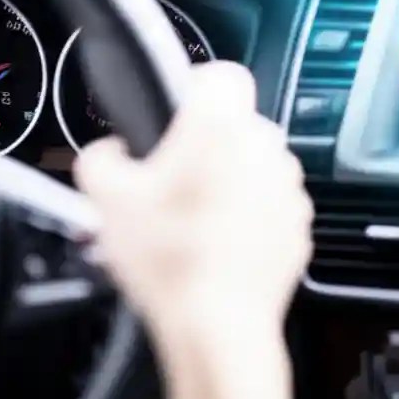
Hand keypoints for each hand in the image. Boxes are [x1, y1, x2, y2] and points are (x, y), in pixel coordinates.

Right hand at [75, 62, 313, 343]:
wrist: (217, 326)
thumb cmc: (168, 258)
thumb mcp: (104, 198)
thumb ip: (100, 158)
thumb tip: (108, 154)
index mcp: (220, 124)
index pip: (220, 73)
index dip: (193, 87)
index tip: (175, 115)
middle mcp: (264, 146)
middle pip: (235, 125)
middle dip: (206, 146)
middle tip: (169, 181)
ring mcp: (288, 188)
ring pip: (254, 167)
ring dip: (229, 183)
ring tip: (190, 221)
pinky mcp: (299, 227)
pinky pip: (269, 207)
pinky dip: (248, 219)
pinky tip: (215, 247)